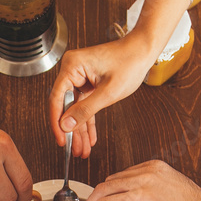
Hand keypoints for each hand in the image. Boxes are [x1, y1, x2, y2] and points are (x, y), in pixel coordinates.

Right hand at [49, 35, 155, 156]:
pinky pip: (84, 104)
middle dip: (72, 131)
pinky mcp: (88, 81)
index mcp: (72, 66)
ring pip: (75, 108)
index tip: (61, 140)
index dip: (58, 122)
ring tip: (82, 148)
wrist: (144, 50)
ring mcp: (80, 76)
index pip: (57, 99)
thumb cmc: (130, 62)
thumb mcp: (108, 92)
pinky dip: (88, 120)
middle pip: (66, 106)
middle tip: (74, 149)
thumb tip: (66, 125)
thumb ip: (85, 110)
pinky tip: (89, 136)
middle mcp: (72, 69)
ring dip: (80, 129)